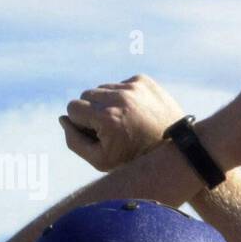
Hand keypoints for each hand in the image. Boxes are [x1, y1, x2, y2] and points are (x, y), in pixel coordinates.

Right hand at [60, 74, 184, 171]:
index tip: (98, 134)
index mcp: (107, 118)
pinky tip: (136, 112)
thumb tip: (63, 118)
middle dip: (94, 111)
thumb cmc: (135, 158)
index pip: (73, 107)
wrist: (177, 147)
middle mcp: (120, 98)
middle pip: (86, 94)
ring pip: (103, 88)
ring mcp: (134, 87)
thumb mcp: (101, 160)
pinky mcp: (144, 81)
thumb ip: (74, 141)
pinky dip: (124, 96)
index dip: (82, 123)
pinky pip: (120, 84)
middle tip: (112, 128)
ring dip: (108, 102)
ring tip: (125, 121)